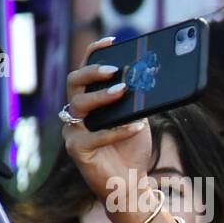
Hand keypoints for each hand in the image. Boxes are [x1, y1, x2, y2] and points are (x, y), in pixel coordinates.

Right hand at [61, 38, 153, 208]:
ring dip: (102, 97)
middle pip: (74, 83)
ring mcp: (73, 131)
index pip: (86, 71)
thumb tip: (150, 79)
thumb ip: (138, 102)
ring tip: (124, 91)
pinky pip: (94, 136)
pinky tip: (136, 126)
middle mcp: (75, 113)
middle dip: (93, 73)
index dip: (94, 53)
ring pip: (79, 106)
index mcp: (88, 101)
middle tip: (114, 70)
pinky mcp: (77, 150)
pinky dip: (117, 129)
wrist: (130, 182)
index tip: (112, 40)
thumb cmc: (131, 148)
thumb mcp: (139, 119)